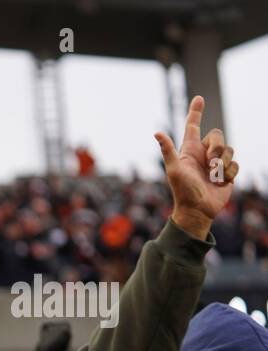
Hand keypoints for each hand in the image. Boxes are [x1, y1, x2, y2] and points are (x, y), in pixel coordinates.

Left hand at [155, 95, 237, 238]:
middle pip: (217, 136)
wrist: (197, 210)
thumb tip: (156, 132)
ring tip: (213, 176)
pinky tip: (221, 183)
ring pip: (229, 149)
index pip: (192, 126)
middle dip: (216, 148)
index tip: (198, 98)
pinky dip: (229, 173)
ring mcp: (216, 163)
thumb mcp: (174, 170)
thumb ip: (168, 151)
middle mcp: (203, 154)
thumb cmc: (183, 191)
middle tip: (210, 164)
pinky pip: (235, 164)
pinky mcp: (227, 172)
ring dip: (223, 163)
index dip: (195, 112)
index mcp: (189, 151)